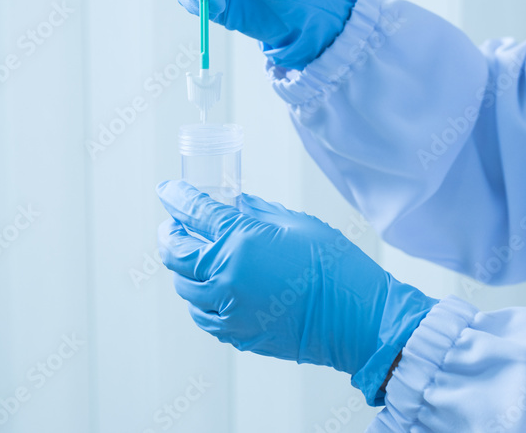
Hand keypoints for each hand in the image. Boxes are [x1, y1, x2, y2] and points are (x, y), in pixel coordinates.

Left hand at [156, 180, 436, 404]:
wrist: (358, 318)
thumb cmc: (334, 265)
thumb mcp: (295, 223)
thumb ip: (256, 212)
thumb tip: (233, 203)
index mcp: (240, 242)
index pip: (193, 212)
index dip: (176, 197)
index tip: (168, 190)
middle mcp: (226, 277)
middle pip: (176, 254)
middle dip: (171, 234)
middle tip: (175, 224)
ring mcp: (229, 311)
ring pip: (185, 288)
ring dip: (184, 269)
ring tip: (194, 256)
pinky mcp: (238, 335)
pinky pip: (203, 314)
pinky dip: (200, 298)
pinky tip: (211, 287)